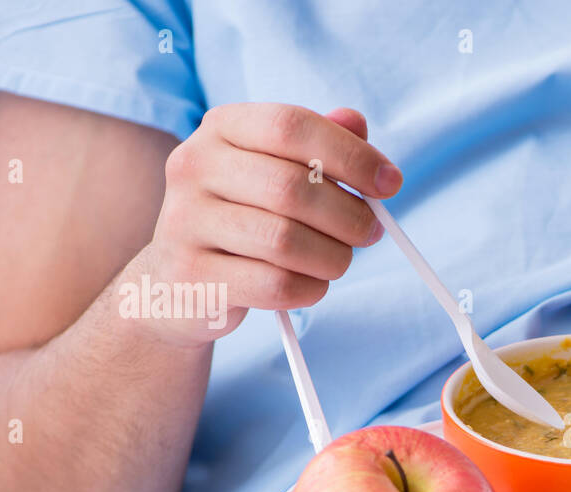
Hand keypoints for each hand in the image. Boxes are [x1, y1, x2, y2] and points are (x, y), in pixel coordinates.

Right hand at [140, 104, 401, 344]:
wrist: (180, 283)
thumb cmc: (247, 217)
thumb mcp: (280, 170)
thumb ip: (320, 145)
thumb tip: (356, 122)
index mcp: (221, 128)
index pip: (291, 126)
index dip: (351, 155)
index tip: (390, 184)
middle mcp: (193, 166)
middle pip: (293, 188)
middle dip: (349, 216)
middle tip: (370, 232)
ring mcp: (184, 221)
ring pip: (285, 242)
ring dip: (333, 258)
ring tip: (338, 261)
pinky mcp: (191, 276)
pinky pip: (274, 285)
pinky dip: (309, 289)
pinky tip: (310, 285)